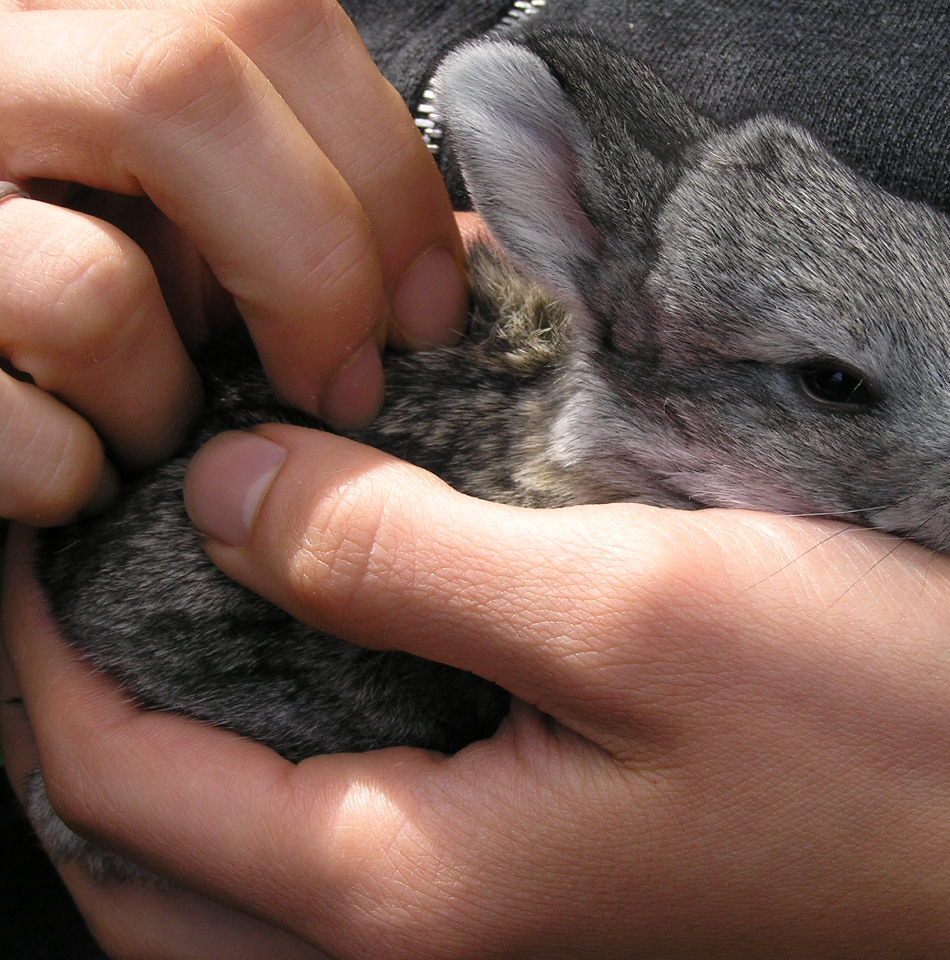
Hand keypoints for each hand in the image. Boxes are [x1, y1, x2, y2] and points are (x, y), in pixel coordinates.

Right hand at [0, 0, 465, 525]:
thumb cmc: (76, 317)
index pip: (263, 16)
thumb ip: (278, 193)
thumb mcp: (181, 218)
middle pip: (180, 85)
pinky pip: (26, 436)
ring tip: (149, 427)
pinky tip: (69, 479)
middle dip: (313, 269)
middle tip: (344, 387)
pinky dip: (72, 482)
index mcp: (77, 50)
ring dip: (162, 402)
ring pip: (89, 287)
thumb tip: (439, 251)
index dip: (382, 166)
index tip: (428, 305)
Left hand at [2, 425, 949, 959]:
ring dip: (207, 738)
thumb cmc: (879, 737)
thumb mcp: (632, 610)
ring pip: (264, 864)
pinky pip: (381, 836)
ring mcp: (506, 925)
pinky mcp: (571, 880)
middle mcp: (437, 938)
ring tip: (215, 596)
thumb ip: (405, 557)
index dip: (48, 649)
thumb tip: (229, 493)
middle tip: (109, 574)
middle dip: (98, 719)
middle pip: (164, 866)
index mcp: (416, 889)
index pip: (122, 788)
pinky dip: (329, 739)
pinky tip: (374, 636)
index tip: (58, 516)